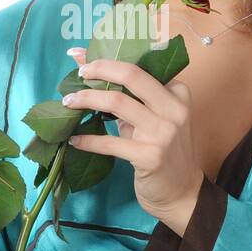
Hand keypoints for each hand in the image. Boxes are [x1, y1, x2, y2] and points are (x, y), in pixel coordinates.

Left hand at [59, 53, 202, 236]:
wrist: (182, 192)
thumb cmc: (165, 151)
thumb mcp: (155, 120)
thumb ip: (132, 98)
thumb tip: (92, 71)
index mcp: (177, 94)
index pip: (140, 68)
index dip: (109, 60)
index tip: (83, 58)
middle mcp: (173, 109)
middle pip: (132, 76)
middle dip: (100, 69)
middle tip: (79, 72)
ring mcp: (162, 133)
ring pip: (117, 103)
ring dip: (87, 100)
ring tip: (69, 102)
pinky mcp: (149, 156)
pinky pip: (110, 142)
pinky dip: (88, 140)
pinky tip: (74, 139)